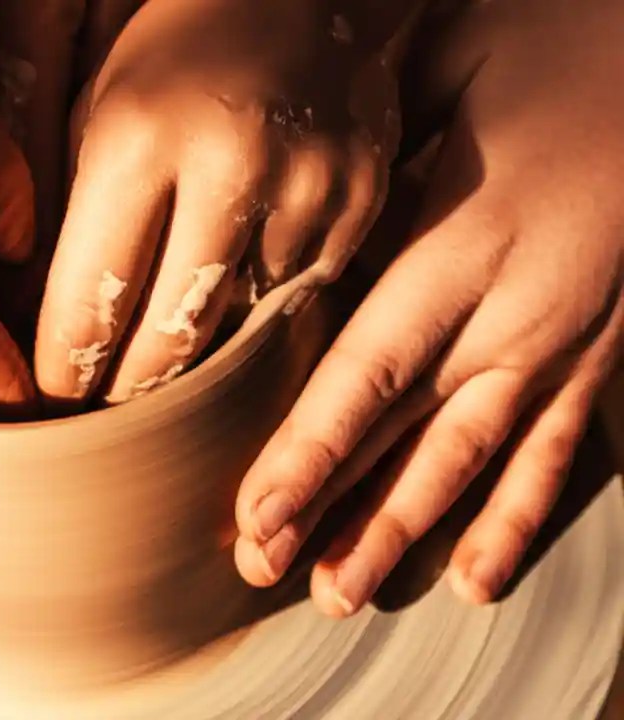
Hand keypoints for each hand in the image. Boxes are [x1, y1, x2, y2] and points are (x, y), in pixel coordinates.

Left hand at [34, 0, 404, 405]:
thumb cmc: (170, 56)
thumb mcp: (95, 114)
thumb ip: (79, 222)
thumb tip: (58, 335)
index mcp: (138, 139)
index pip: (93, 299)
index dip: (67, 368)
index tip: (55, 400)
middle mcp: (231, 165)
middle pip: (172, 337)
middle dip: (130, 385)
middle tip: (107, 408)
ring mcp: (309, 183)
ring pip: (239, 326)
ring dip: (200, 347)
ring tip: (168, 348)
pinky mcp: (362, 198)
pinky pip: (298, 293)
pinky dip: (261, 303)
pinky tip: (235, 284)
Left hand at [234, 0, 623, 614]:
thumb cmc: (560, 48)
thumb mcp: (450, 64)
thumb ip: (371, 145)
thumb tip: (285, 199)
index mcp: (464, 250)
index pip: (364, 377)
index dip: (305, 456)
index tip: (254, 518)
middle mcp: (514, 317)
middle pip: (405, 438)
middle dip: (333, 514)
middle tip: (266, 576)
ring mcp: (566, 347)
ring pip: (473, 465)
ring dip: (402, 534)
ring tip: (341, 596)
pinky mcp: (602, 356)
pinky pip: (558, 457)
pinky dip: (518, 524)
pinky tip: (475, 581)